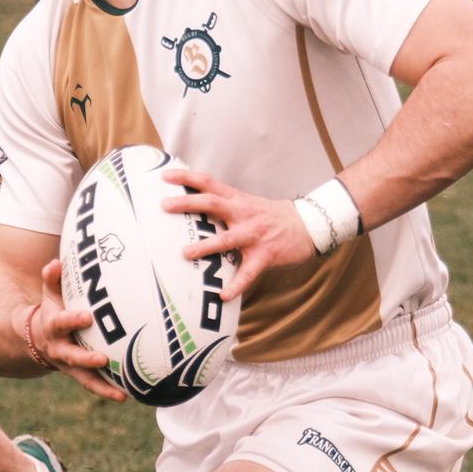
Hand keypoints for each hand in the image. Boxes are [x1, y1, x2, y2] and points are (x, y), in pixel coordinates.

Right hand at [23, 257, 125, 400]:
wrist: (35, 339)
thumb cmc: (51, 311)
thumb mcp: (48, 295)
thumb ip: (52, 279)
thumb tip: (55, 263)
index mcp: (52, 326)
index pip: (61, 322)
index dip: (72, 320)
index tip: (87, 316)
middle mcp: (59, 349)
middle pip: (71, 356)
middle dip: (86, 358)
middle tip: (102, 359)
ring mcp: (69, 365)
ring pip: (84, 377)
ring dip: (101, 385)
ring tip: (120, 392)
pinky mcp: (80, 374)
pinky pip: (93, 384)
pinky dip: (108, 391)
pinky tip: (127, 395)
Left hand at [160, 167, 316, 301]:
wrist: (308, 225)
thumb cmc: (271, 216)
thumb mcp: (247, 204)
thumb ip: (224, 205)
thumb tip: (194, 207)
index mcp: (237, 200)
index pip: (208, 183)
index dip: (186, 177)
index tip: (165, 176)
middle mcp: (243, 214)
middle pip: (212, 204)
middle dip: (187, 204)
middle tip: (165, 206)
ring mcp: (254, 235)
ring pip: (227, 239)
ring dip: (205, 246)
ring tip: (186, 253)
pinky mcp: (265, 255)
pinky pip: (248, 273)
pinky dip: (236, 285)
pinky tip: (224, 295)